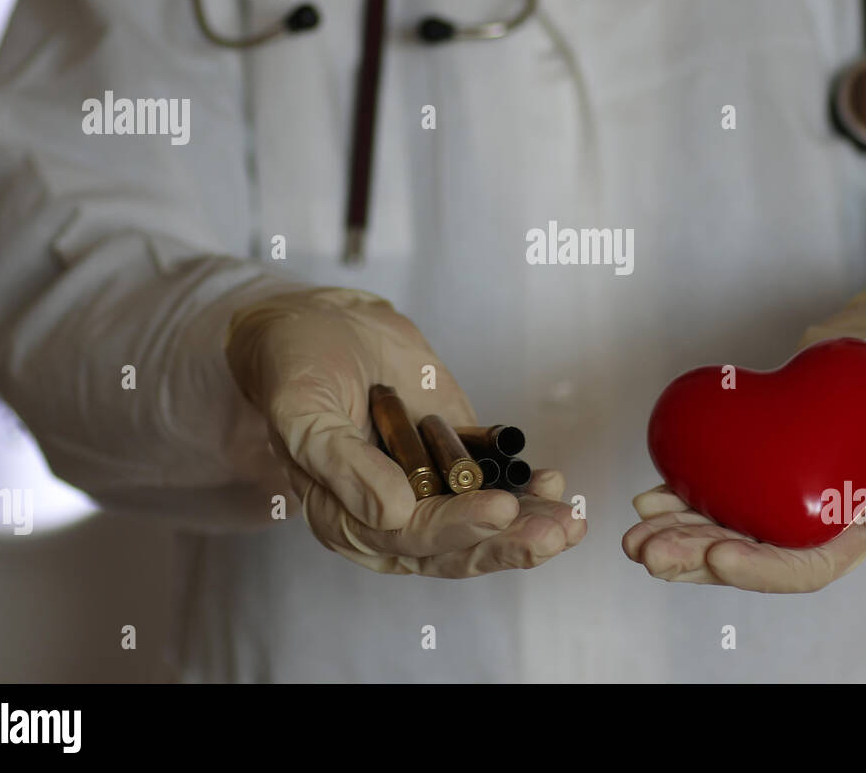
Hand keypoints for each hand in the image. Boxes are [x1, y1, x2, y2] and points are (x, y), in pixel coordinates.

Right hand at [224, 288, 585, 575]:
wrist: (318, 320)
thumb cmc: (295, 367)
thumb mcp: (302, 411)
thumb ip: (341, 465)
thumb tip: (393, 514)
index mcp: (346, 518)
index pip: (411, 537)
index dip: (458, 528)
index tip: (501, 510)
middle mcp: (391, 514)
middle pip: (456, 545)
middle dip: (508, 541)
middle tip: (555, 531)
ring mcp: (427, 485)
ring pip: (482, 521)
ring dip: (528, 523)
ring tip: (569, 517)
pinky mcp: (454, 455)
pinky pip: (494, 480)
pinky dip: (525, 486)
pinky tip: (554, 480)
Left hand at [623, 271, 865, 592]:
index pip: (811, 565)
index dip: (761, 569)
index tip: (716, 555)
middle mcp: (825, 514)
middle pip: (755, 552)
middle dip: (697, 557)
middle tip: (648, 550)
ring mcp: (792, 486)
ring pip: (729, 525)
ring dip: (680, 535)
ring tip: (635, 532)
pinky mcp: (770, 454)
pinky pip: (722, 484)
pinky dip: (684, 493)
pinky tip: (651, 493)